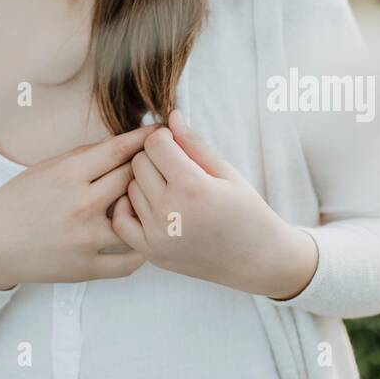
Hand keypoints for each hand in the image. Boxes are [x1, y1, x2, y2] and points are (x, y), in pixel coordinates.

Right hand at [0, 128, 152, 288]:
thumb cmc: (17, 201)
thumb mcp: (45, 168)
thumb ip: (83, 157)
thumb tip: (121, 143)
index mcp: (68, 174)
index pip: (118, 150)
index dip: (144, 138)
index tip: (162, 132)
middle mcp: (81, 204)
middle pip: (132, 179)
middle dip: (149, 168)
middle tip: (162, 164)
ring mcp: (86, 239)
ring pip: (137, 217)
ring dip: (146, 208)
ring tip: (153, 203)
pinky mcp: (87, 268)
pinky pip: (130, 261)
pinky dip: (141, 248)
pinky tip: (142, 237)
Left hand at [111, 108, 318, 298]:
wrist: (258, 262)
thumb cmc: (248, 213)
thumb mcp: (227, 172)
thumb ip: (194, 144)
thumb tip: (171, 116)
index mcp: (191, 186)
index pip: (155, 143)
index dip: (166, 138)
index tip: (179, 146)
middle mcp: (169, 211)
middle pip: (139, 162)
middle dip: (155, 158)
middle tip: (177, 168)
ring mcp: (157, 235)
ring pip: (129, 187)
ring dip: (146, 183)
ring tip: (171, 190)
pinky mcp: (151, 253)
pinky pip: (121, 220)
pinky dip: (130, 208)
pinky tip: (151, 205)